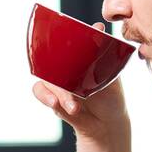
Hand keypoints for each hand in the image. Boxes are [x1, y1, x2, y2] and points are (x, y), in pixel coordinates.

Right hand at [31, 22, 129, 139]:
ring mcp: (57, 82)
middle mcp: (65, 66)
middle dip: (59, 71)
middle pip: (52, 60)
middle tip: (74, 88)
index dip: (56, 40)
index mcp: (78, 56)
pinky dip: (45, 96)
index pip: (62, 42)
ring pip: (47, 77)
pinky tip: (55, 104)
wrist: (106, 124)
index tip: (57, 40)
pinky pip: (40, 91)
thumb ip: (103, 55)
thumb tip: (98, 28)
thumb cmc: (111, 96)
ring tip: (74, 107)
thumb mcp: (111, 75)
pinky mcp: (51, 97)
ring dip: (58, 92)